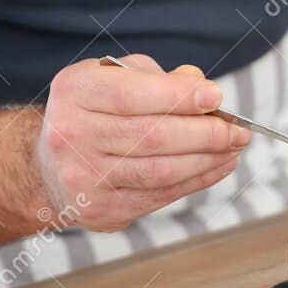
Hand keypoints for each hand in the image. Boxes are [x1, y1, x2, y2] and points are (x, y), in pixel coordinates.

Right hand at [37, 54, 249, 230]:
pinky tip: (217, 166)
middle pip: (151, 136)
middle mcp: (71, 135)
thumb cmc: (92, 112)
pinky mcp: (101, 209)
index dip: (178, 97)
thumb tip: (200, 88)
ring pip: (160, 171)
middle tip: (237, 129)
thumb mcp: (113, 77)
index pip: (130, 95)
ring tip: (234, 148)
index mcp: (74, 91)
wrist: (50, 166)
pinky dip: (196, 181)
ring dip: (207, 160)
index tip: (215, 97)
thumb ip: (155, 77)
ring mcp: (84, 177)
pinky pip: (159, 196)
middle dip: (204, 133)